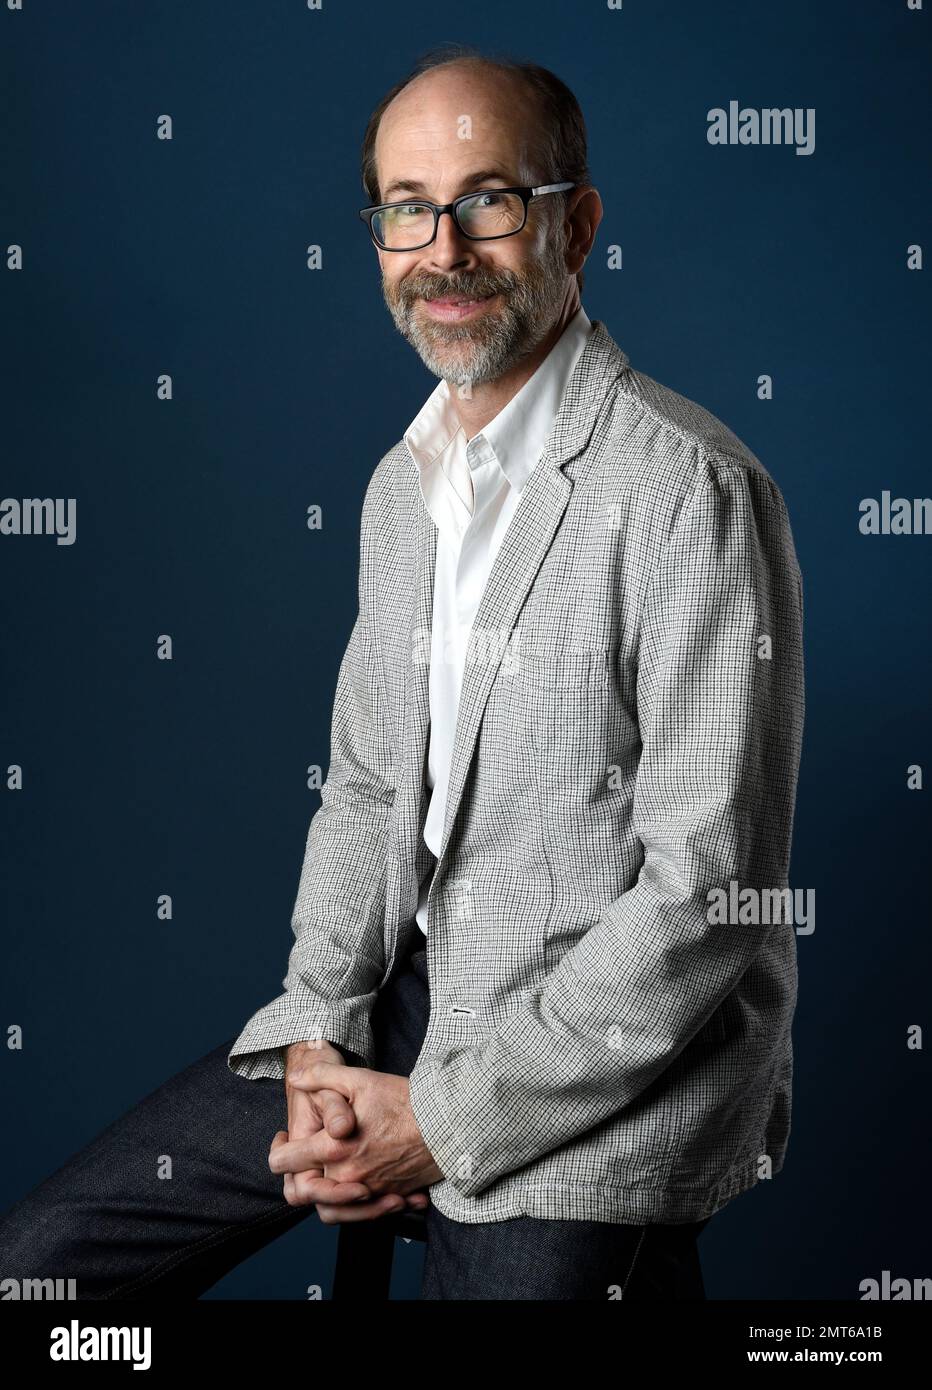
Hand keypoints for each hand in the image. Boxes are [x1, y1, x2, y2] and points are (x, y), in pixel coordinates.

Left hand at [275, 1040, 429, 1224]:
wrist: (447, 1124)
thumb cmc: (403, 1101)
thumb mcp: (359, 1079)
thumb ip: (320, 1077)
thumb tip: (294, 1078)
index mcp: (333, 1149)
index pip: (282, 1163)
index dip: (276, 1149)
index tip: (284, 1139)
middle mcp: (346, 1177)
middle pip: (302, 1192)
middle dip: (298, 1175)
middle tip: (304, 1155)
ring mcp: (367, 1191)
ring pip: (329, 1210)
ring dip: (323, 1196)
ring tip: (324, 1172)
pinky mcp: (386, 1197)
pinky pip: (360, 1212)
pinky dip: (354, 1204)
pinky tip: (357, 1184)